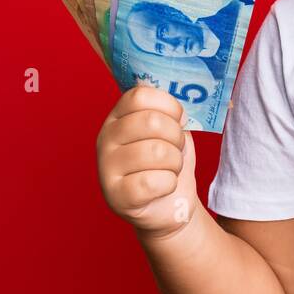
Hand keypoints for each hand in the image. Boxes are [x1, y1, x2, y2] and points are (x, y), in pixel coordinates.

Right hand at [96, 84, 199, 239]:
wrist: (170, 205)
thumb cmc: (169, 162)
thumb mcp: (170, 129)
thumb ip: (169, 109)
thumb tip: (188, 87)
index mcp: (117, 117)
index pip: (140, 95)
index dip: (169, 106)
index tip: (178, 120)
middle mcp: (105, 139)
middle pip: (151, 122)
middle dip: (176, 137)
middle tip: (175, 149)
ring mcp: (106, 168)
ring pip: (158, 152)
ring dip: (175, 162)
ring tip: (169, 169)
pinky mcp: (116, 196)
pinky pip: (155, 181)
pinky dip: (169, 184)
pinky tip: (162, 187)